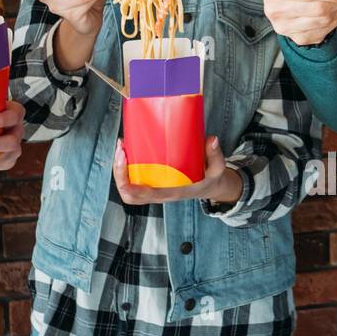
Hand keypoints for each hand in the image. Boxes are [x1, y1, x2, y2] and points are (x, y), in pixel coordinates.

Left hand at [112, 136, 243, 204]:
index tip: (126, 179)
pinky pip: (132, 180)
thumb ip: (215, 155)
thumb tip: (212, 139)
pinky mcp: (151, 182)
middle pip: (132, 197)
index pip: (152, 195)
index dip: (135, 189)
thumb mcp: (217, 169)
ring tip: (120, 147)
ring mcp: (154, 190)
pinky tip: (125, 148)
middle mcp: (161, 194)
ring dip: (119, 171)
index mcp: (176, 192)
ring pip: (128, 190)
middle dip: (120, 177)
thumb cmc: (210, 177)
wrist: (208, 186)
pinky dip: (123, 167)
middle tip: (121, 153)